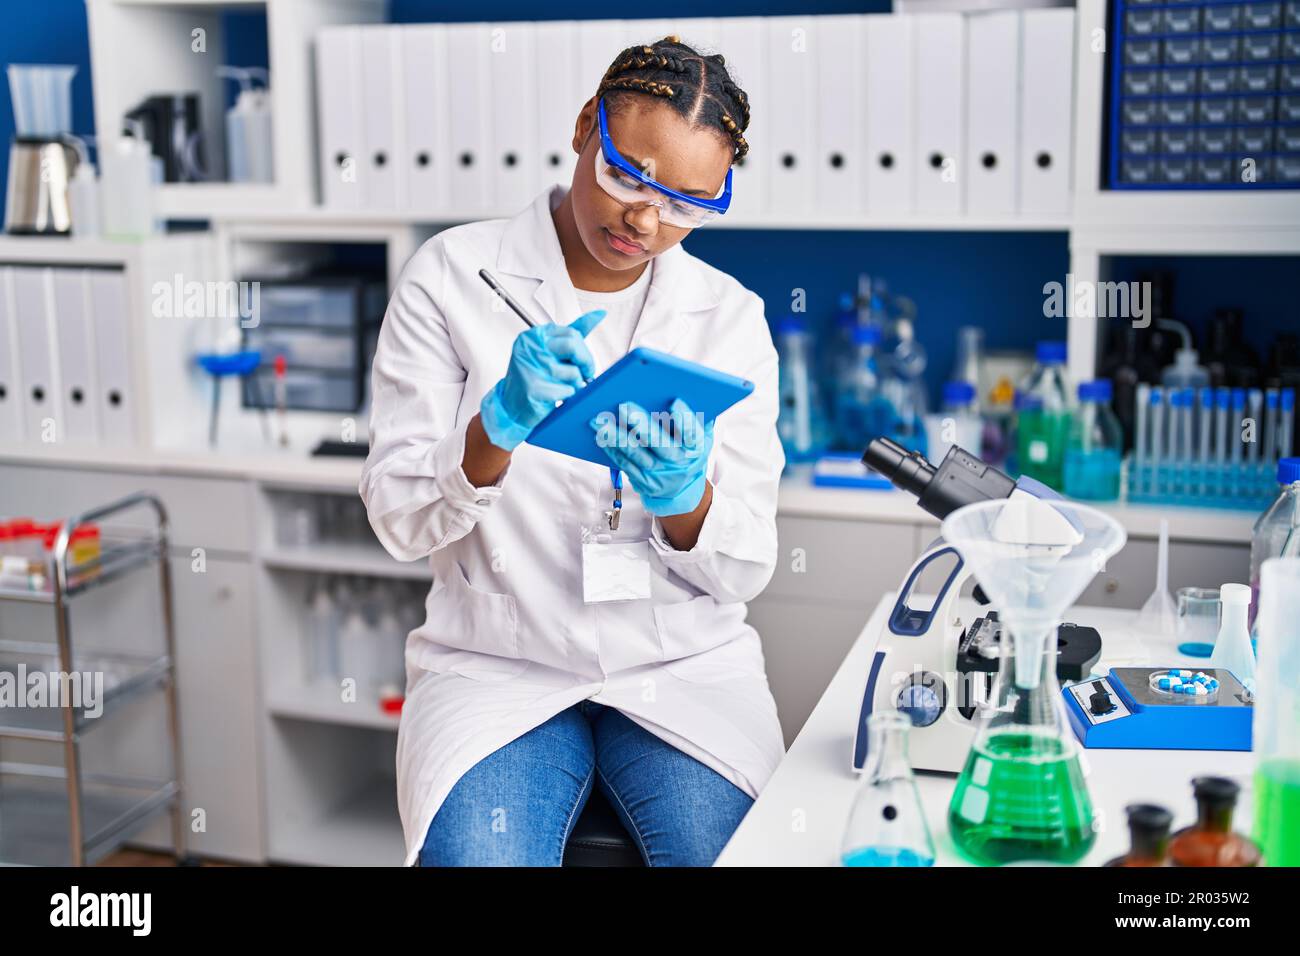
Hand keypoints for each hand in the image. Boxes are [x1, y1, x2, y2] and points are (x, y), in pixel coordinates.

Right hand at [479, 310, 605, 450]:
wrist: (512, 406)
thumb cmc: (534, 377)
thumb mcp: (552, 351)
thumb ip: (574, 333)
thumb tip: (598, 314)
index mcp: (534, 335)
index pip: (572, 333)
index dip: (583, 350)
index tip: (582, 361)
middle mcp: (530, 348)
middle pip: (573, 346)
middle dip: (585, 363)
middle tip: (585, 374)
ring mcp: (531, 367)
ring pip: (573, 372)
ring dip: (575, 384)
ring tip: (562, 387)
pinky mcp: (534, 388)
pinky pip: (567, 391)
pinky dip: (567, 397)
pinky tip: (555, 396)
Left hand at [590, 398, 712, 516]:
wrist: (681, 487)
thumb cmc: (688, 449)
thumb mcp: (702, 435)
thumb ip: (696, 416)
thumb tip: (684, 388)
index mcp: (697, 447)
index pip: (693, 433)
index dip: (685, 419)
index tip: (674, 401)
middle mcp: (679, 461)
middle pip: (660, 443)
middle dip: (642, 424)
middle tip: (624, 406)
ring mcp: (660, 474)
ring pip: (637, 454)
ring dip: (617, 437)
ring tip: (600, 421)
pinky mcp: (643, 482)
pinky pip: (625, 464)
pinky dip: (612, 449)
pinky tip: (601, 435)